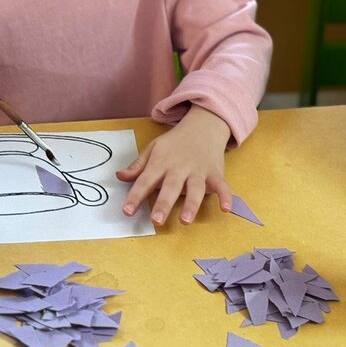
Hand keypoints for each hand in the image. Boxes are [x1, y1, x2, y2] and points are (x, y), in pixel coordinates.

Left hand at [117, 105, 232, 224]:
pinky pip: (222, 185)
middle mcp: (179, 167)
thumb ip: (138, 165)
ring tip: (185, 220)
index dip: (135, 196)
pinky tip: (226, 208)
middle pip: (171, 187)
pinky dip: (226, 196)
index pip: (145, 180)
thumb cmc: (175, 142)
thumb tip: (119, 177)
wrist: (203, 125)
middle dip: (164, 204)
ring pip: (196, 188)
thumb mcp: (153, 149)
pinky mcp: (215, 172)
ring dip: (191, 204)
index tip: (127, 211)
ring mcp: (199, 170)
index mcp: (161, 162)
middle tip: (156, 220)